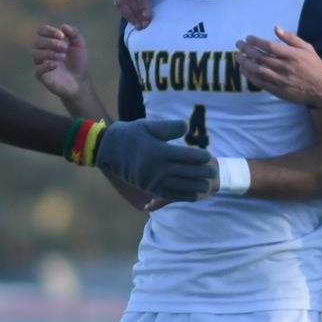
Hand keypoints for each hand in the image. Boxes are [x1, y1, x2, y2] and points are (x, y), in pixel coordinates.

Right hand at [33, 23, 89, 100]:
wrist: (80, 80)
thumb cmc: (78, 62)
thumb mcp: (80, 45)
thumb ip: (74, 34)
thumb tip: (63, 26)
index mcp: (49, 42)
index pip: (41, 31)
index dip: (50, 31)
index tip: (62, 36)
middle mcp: (42, 51)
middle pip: (38, 42)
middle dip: (51, 42)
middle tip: (65, 47)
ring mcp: (41, 64)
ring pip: (35, 54)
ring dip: (49, 53)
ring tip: (63, 56)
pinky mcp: (42, 76)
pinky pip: (37, 70)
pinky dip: (46, 66)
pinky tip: (56, 65)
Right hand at [94, 117, 219, 200]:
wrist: (107, 149)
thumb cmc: (131, 134)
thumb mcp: (149, 125)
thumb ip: (169, 127)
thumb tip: (187, 127)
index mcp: (159, 151)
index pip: (187, 156)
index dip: (200, 157)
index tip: (208, 156)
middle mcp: (157, 168)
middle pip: (187, 172)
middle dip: (203, 172)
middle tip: (213, 171)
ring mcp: (153, 180)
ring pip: (181, 185)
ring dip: (196, 186)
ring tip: (208, 185)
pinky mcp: (149, 188)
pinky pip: (170, 195)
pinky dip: (184, 196)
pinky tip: (194, 195)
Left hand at [236, 28, 321, 106]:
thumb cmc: (315, 67)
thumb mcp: (307, 48)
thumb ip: (291, 38)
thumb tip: (276, 28)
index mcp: (291, 55)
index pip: (269, 46)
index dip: (256, 41)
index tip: (248, 38)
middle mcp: (284, 67)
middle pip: (260, 57)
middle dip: (246, 49)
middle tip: (238, 44)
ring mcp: (280, 80)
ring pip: (257, 70)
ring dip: (245, 62)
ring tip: (238, 56)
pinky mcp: (277, 90)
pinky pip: (260, 82)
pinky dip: (250, 76)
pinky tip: (244, 70)